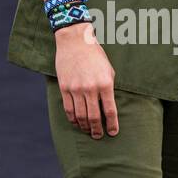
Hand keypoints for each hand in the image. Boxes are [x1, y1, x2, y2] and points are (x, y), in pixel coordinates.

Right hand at [54, 22, 118, 137]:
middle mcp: (90, 88)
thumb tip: (109, 106)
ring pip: (80, 116)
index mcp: (105, 83)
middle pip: (94, 117)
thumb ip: (109, 88)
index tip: (113, 132)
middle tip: (99, 136)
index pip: (110, 111)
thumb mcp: (108, 69)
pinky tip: (77, 122)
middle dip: (97, 130)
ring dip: (85, 127)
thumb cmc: (95, 55)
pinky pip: (68, 109)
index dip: (112, 124)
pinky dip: (73, 119)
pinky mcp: (65, 88)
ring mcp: (76, 89)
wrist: (75, 41)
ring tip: (88, 131)